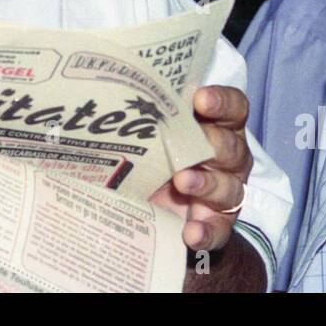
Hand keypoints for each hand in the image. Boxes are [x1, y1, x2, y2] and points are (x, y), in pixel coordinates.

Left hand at [151, 85, 252, 251]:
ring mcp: (226, 191)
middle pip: (231, 147)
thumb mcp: (146, 133)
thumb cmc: (152, 154)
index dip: (222, 101)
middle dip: (211, 144)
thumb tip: (91, 92)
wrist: (154, 207)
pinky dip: (207, 232)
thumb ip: (138, 115)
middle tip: (186, 147)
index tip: (200, 99)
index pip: (233, 108)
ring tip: (183, 182)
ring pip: (230, 187)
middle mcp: (228, 157)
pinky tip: (191, 233)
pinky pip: (220, 229)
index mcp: (216, 126)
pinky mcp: (217, 223)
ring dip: (207, 184)